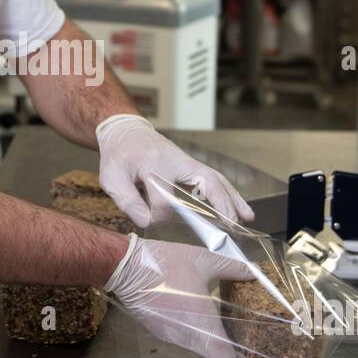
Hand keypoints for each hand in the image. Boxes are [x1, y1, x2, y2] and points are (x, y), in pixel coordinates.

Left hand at [96, 115, 253, 227]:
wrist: (126, 132)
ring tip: (246, 219)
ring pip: (217, 181)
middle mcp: (178, 163)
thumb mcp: (112, 177)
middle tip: (231, 226)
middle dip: (220, 204)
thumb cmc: (119, 156)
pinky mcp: (192, 167)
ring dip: (232, 200)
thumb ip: (127, 200)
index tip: (147, 219)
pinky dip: (230, 194)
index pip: (164, 200)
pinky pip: (216, 180)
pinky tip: (241, 208)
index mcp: (155, 165)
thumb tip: (147, 221)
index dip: (156, 215)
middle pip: (206, 182)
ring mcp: (188, 164)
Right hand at [104, 234, 254, 357]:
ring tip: (220, 322)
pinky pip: (182, 338)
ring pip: (197, 347)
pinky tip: (193, 314)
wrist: (125, 267)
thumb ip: (233, 267)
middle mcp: (186, 336)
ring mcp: (170, 335)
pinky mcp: (158, 330)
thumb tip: (256, 272)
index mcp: (202, 323)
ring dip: (209, 340)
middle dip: (228, 350)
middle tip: (241, 335)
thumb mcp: (204, 259)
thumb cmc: (167, 264)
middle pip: (213, 355)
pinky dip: (192, 333)